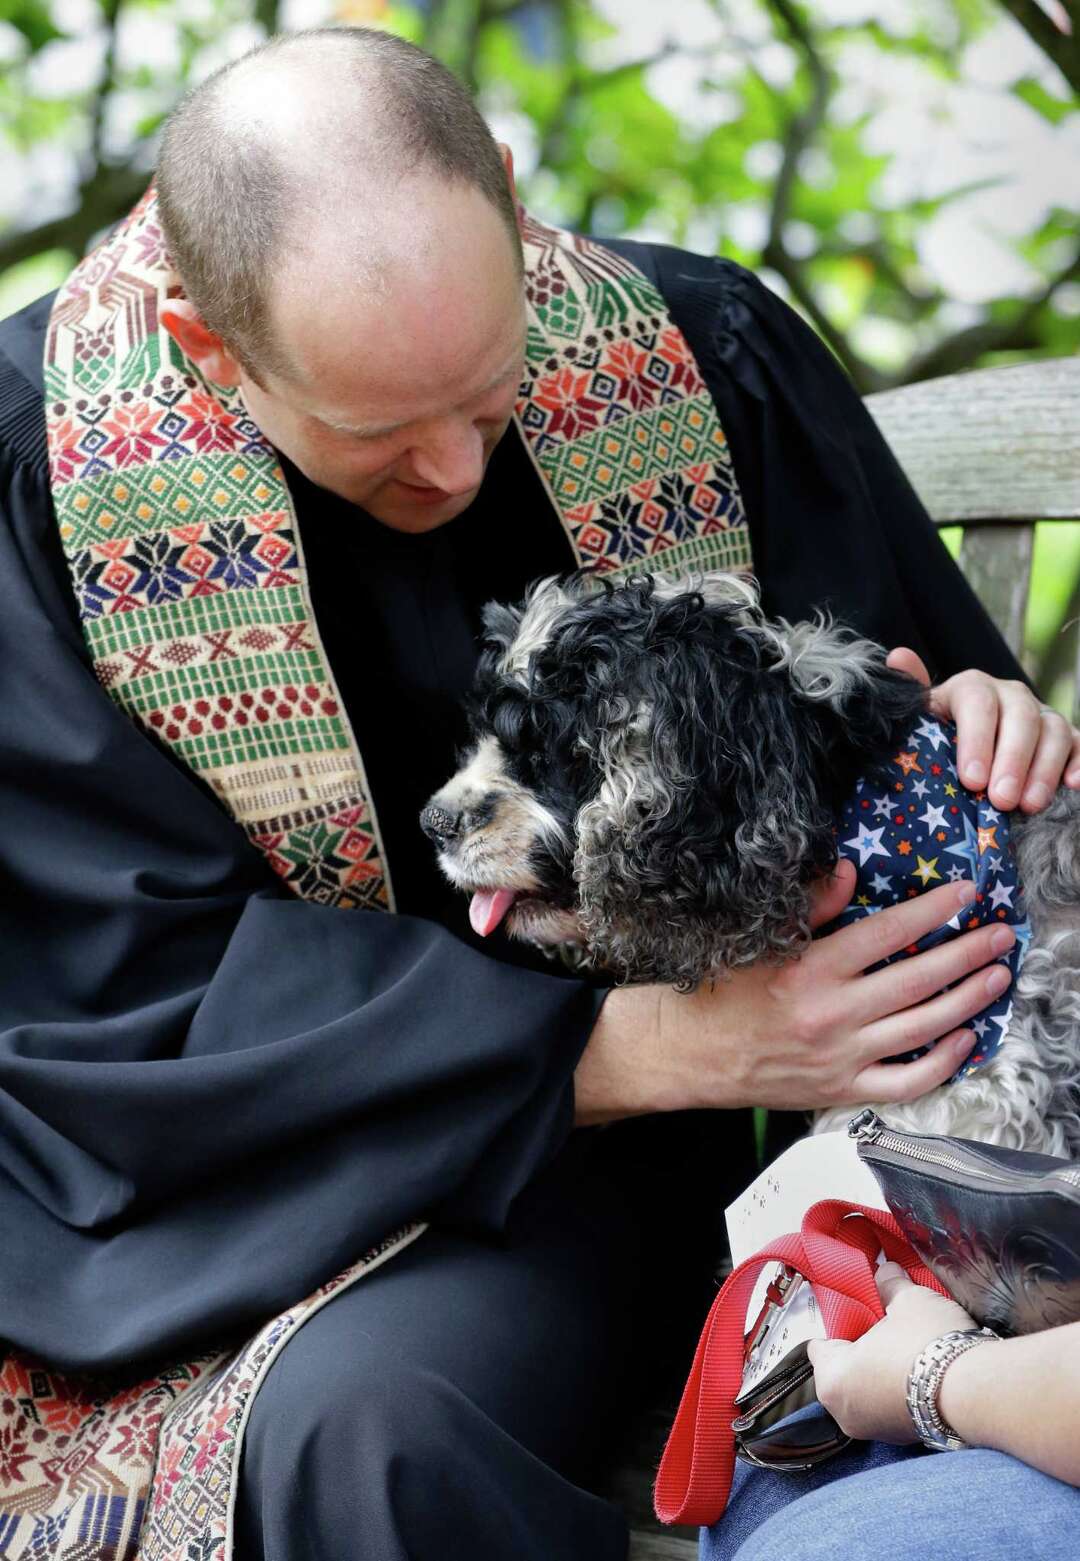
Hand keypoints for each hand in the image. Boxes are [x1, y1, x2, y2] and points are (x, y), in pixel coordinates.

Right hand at [575, 861, 1014, 1120]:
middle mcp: (832, 1014)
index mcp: (810, 969)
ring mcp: (841, 1056)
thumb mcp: (758, 938)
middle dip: (968, 954)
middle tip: (1001, 936)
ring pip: (923, 1029)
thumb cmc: (722, 990)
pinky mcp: (842, 1089)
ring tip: (995, 978)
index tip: (965, 896)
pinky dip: (944, 1062)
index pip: (887, 933)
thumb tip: (849, 870)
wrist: (691, 1053)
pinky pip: (908, 1081)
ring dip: (968, 1001)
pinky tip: (964, 1038)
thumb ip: (810, 904)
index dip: (933, 912)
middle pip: (918, 980)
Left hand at [807, 1263, 976, 1442]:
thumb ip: (890, 1285)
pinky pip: (891, 1406)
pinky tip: (920, 1370)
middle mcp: (846, 1413)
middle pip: (844, 1369)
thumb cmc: (931, 1347)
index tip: (855, 1312)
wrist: (978, 1393)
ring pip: (868, 1390)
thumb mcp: (908, 1301)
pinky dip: (900, 1390)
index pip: (822, 1346)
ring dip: (882, 1371)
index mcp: (833, 1379)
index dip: (840, 1324)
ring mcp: (876, 1431)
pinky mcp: (905, 1439)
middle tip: (884, 1326)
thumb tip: (885, 1272)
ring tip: (906, 1346)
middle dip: (862, 1348)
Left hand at [886, 647, 1079, 813]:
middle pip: (1021, 717)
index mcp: (972, 688)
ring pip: (1053, 732)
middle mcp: (1010, 696)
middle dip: (1012, 761)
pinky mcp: (1067, 737)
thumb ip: (913, 693)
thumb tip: (898, 656)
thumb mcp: (921, 720)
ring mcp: (1041, 715)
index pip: (978, 703)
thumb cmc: (939, 740)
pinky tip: (1074, 785)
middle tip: (1001, 800)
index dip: (976, 740)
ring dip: (1043, 770)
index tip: (972, 780)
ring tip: (1029, 805)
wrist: (967, 753)